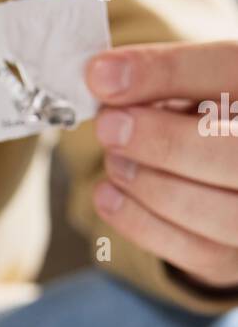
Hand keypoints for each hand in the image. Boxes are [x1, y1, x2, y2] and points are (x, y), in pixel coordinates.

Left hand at [86, 42, 237, 289]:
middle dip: (163, 142)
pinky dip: (141, 223)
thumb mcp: (188, 86)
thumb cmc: (203, 121)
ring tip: (114, 161)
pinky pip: (195, 251)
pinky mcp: (236, 257)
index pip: (229, 69)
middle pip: (234, 154)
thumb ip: (157, 81)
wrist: (222, 178)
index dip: (165, 71)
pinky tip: (108, 194)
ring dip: (151, 185)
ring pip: (220, 212)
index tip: (102, 75)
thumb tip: (102, 79)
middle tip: (108, 127)